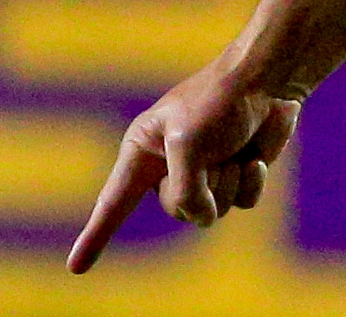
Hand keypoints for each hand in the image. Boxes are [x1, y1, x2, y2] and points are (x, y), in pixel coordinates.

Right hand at [66, 62, 303, 272]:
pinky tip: (254, 158)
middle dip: (201, 186)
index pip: (114, 201)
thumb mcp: (188, 144)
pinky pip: (241, 203)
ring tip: (234, 151)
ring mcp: (204, 172)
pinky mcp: (235, 175)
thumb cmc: (220, 101)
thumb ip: (184, 190)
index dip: (95, 235)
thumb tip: (201, 218)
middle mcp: (168, 165)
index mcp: (143, 150)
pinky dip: (250, 182)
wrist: (269, 78)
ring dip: (228, 183)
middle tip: (215, 153)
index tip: (76, 268)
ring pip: (212, 211)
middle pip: (177, 209)